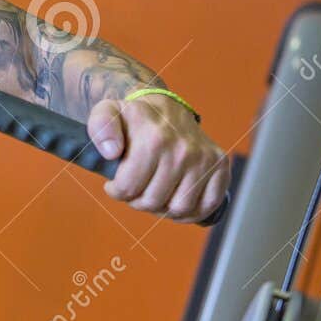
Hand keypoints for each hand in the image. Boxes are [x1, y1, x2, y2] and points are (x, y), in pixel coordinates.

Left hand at [87, 93, 229, 222]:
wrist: (164, 108)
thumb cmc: (133, 117)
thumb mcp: (106, 113)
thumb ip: (100, 128)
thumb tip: (111, 153)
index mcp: (153, 139)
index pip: (129, 187)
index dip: (117, 191)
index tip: (115, 184)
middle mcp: (183, 149)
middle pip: (154, 201)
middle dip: (138, 201)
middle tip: (135, 190)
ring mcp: (204, 158)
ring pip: (180, 208)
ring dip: (163, 209)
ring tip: (154, 194)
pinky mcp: (220, 165)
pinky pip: (209, 205)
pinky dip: (191, 212)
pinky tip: (175, 201)